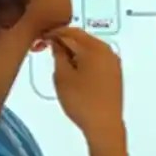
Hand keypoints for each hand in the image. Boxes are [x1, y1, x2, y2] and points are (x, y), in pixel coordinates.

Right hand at [44, 28, 124, 143]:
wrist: (104, 124)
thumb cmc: (81, 100)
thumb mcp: (62, 75)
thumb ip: (58, 54)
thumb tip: (57, 43)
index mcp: (95, 48)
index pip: (70, 31)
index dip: (52, 33)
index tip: (40, 39)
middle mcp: (108, 51)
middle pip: (82, 38)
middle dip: (63, 40)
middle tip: (46, 49)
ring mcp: (114, 62)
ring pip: (89, 48)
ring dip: (73, 50)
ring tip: (58, 61)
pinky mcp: (115, 73)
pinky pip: (97, 58)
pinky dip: (83, 58)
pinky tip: (73, 69)